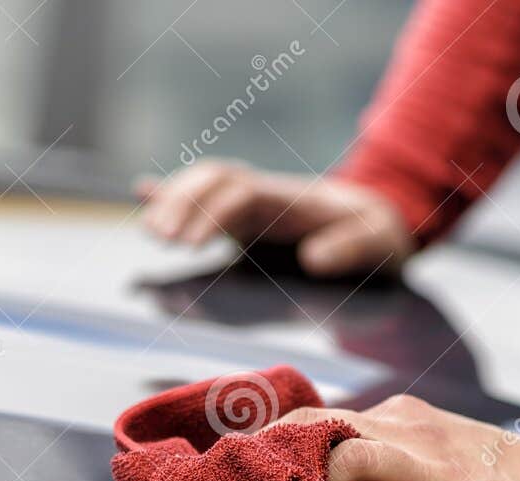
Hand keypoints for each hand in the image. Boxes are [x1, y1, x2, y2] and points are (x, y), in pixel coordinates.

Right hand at [135, 161, 416, 276]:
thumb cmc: (378, 235)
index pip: (241, 194)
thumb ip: (351, 249)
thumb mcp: (377, 243)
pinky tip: (140, 190)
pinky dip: (172, 192)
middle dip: (181, 204)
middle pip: (214, 181)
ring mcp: (253, 202)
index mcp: (292, 198)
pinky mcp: (245, 215)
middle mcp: (266, 194)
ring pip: (204, 184)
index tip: (189, 246)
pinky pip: (204, 198)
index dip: (211, 215)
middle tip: (159, 239)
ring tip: (149, 231)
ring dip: (173, 200)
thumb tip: (313, 259)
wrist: (379, 220)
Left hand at [270, 395, 519, 480]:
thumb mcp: (436, 453)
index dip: (269, 447)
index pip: (313, 418)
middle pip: (317, 430)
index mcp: (398, 419)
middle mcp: (409, 435)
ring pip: (351, 462)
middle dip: (276, 467)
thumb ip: (380, 463)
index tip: (237, 477)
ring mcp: (436, 475)